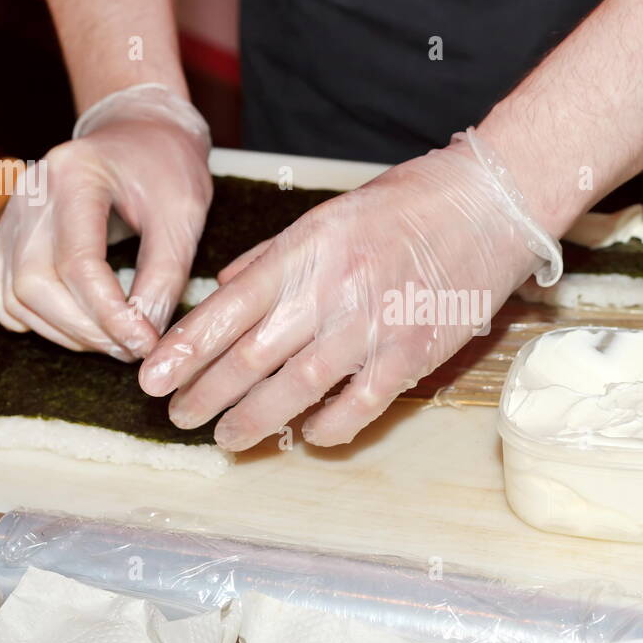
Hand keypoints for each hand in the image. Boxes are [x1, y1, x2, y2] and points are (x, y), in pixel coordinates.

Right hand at [0, 83, 212, 359]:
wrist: (140, 133)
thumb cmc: (166, 167)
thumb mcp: (183, 214)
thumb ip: (165, 274)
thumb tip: (144, 335)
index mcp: (74, 175)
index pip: (78, 263)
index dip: (111, 315)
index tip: (145, 343)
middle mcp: (29, 191)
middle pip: (36, 284)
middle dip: (86, 330)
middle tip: (132, 347)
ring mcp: (10, 212)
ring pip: (13, 295)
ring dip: (63, 331)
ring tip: (113, 338)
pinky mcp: (4, 232)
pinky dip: (29, 319)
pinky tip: (73, 322)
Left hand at [138, 129, 562, 448]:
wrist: (489, 204)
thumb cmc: (407, 205)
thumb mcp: (328, 215)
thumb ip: (274, 257)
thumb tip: (226, 290)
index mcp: (304, 251)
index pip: (227, 309)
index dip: (185, 349)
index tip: (153, 378)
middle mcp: (332, 290)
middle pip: (252, 356)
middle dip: (207, 393)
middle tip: (179, 417)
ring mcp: (373, 325)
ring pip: (298, 387)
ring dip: (255, 419)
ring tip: (227, 438)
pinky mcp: (414, 354)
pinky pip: (362, 404)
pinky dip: (330, 427)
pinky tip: (308, 435)